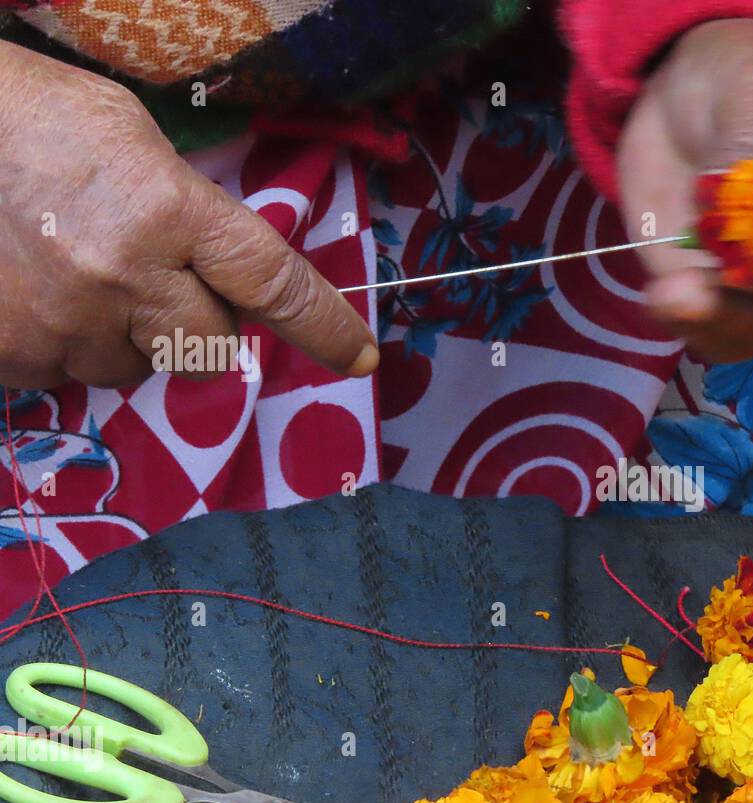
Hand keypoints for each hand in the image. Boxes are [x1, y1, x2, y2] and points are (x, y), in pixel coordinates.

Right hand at [0, 42, 376, 390]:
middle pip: (212, 346)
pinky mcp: (17, 353)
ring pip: (143, 366)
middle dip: (203, 323)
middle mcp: (126, 277)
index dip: (324, 325)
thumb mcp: (139, 144)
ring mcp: (67, 322)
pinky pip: (76, 374)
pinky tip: (48, 293)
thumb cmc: (41, 121)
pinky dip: (75, 344)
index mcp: (168, 210)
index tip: (361, 355)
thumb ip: (196, 214)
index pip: (272, 284)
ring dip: (136, 336)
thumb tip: (238, 278)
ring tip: (89, 277)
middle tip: (162, 280)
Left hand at [617, 18, 752, 362]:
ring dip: (724, 307)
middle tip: (731, 239)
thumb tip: (744, 243)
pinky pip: (729, 348)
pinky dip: (693, 326)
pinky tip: (676, 289)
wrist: (677, 107)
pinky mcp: (747, 316)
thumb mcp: (752, 94)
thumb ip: (751, 165)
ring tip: (683, 267)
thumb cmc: (741, 83)